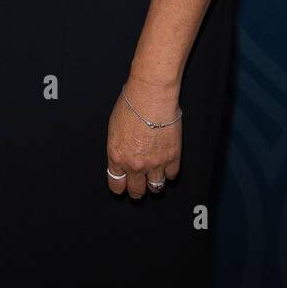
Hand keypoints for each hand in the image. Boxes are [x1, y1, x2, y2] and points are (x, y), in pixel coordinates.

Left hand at [106, 78, 181, 199]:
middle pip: (136, 190)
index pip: (116, 184)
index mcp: (117, 156)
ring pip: (155, 187)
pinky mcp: (172, 158)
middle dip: (136, 190)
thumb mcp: (114, 128)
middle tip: (138, 187)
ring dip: (154, 185)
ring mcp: (155, 163)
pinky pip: (171, 175)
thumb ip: (118, 147)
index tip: (122, 186)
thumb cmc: (130, 105)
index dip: (119, 187)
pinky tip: (166, 167)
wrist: (151, 96)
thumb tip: (123, 155)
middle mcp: (135, 165)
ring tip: (154, 180)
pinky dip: (169, 173)